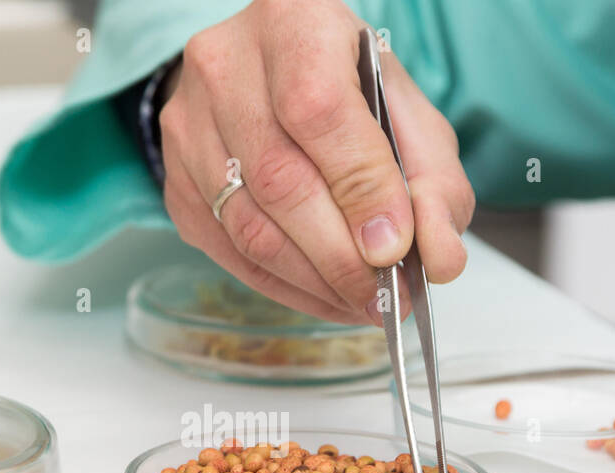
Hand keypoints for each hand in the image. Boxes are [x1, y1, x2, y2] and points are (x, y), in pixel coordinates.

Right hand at [158, 0, 473, 324]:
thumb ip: (435, 183)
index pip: (319, 112)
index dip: (360, 189)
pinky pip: (229, 252)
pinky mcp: (175, 180)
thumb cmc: (343, 88)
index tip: (396, 248)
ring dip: (314, 281)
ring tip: (362, 303)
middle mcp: (225, 67)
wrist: (268, 74)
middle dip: (341, 256)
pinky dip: (284, 287)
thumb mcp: (407, 114)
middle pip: (280, 180)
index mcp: (292, 22)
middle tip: (386, 296)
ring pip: (249, 226)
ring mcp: (188, 126)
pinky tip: (325, 296)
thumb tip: (439, 258)